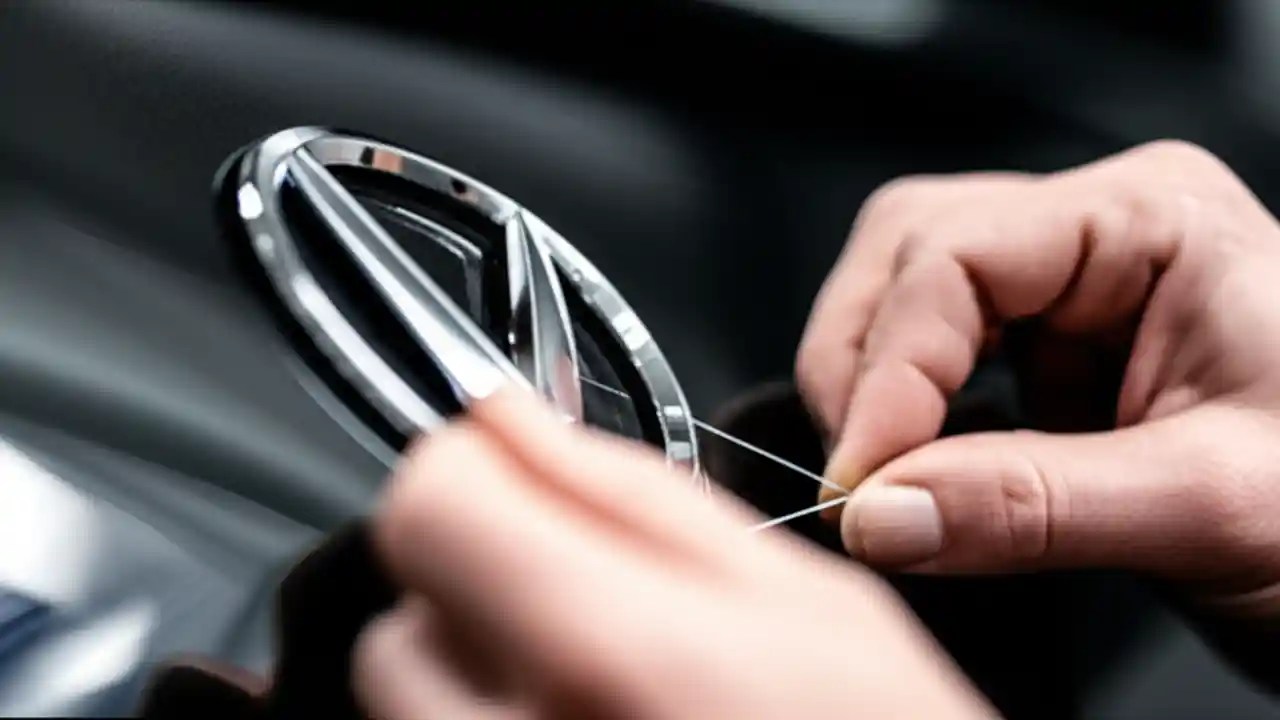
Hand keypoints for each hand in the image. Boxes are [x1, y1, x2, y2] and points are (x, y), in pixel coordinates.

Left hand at [352, 388, 993, 718]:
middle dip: (481, 601)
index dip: (466, 477)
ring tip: (611, 702)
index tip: (511, 480)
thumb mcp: (807, 603)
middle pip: (402, 630)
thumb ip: (640, 497)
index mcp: (613, 659)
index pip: (426, 514)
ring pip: (414, 716)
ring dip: (487, 683)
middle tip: (598, 623)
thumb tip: (512, 421)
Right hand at [796, 140, 1279, 615]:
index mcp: (1151, 219)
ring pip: (905, 298)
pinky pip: (939, 356)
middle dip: (867, 367)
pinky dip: (912, 416)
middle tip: (864, 478)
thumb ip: (1032, 506)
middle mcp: (1100, 231)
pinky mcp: (1051, 347)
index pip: (957, 260)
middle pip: (910, 255)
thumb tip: (881, 512)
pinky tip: (933, 466)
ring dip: (881, 390)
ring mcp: (1071, 285)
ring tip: (898, 475)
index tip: (861, 485)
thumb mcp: (1208, 505)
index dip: (890, 373)